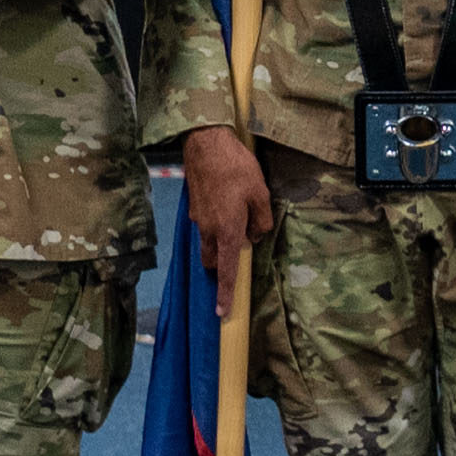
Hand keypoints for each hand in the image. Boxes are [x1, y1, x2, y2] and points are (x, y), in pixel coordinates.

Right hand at [179, 125, 272, 279]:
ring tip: (236, 217)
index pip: (225, 270)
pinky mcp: (194, 207)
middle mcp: (209, 230)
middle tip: (238, 247)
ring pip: (207, 243)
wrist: (206, 143)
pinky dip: (215, 225)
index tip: (222, 312)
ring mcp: (198, 219)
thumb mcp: (261, 194)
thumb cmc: (237, 168)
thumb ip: (261, 220)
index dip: (224, 292)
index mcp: (227, 231)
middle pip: (212, 260)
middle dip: (220, 265)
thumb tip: (255, 236)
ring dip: (218, 243)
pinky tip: (226, 202)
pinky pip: (204, 226)